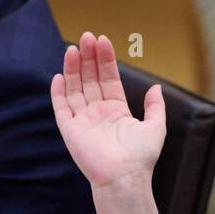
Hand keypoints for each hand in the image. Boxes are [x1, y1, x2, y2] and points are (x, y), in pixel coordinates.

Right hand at [50, 31, 165, 190]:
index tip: (103, 40)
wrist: (125, 177)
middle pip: (90, 79)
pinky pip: (61, 108)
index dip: (105, 60)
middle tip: (87, 36)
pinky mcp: (70, 131)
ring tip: (74, 48)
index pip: (109, 79)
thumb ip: (155, 107)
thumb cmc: (141, 157)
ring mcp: (83, 121)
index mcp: (116, 111)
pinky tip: (58, 75)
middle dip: (88, 58)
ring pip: (75, 89)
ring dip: (74, 68)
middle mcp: (98, 113)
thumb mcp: (156, 127)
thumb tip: (155, 88)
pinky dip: (58, 92)